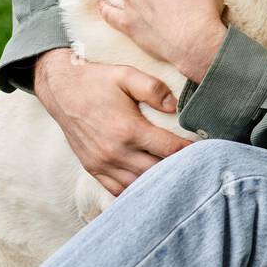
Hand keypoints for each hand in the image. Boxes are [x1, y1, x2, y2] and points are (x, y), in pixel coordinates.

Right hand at [33, 48, 190, 195]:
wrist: (60, 89)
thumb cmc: (97, 81)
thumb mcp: (126, 75)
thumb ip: (153, 88)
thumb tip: (175, 106)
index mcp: (128, 130)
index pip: (169, 149)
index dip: (190, 151)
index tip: (206, 150)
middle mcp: (115, 152)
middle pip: (157, 172)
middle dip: (179, 170)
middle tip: (197, 167)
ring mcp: (102, 163)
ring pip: (138, 185)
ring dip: (158, 183)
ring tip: (178, 177)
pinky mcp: (93, 168)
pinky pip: (117, 190)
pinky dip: (136, 191)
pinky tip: (150, 187)